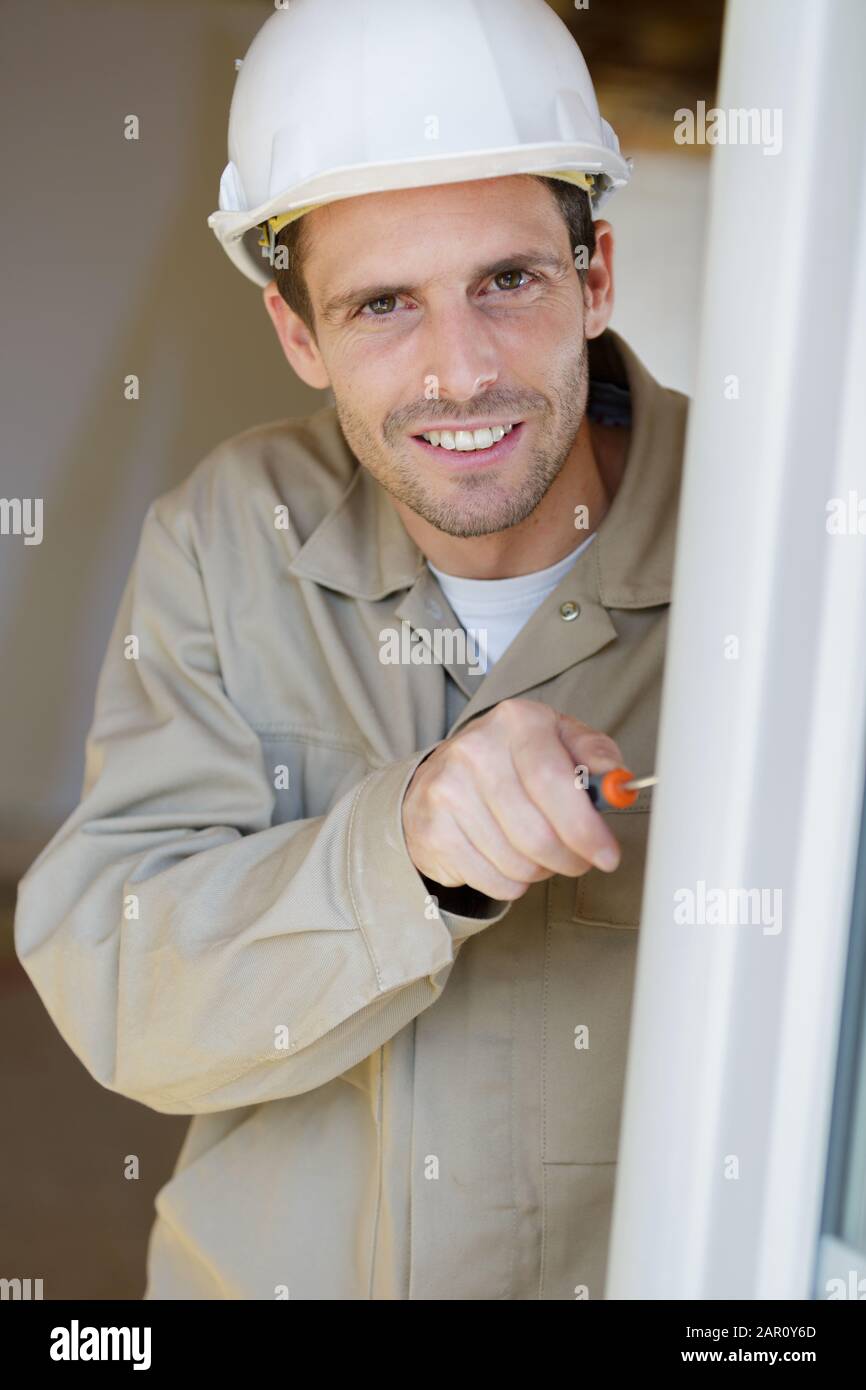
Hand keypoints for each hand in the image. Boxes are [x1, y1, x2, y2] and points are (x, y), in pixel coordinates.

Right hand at [402, 697, 624, 901]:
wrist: (442, 775)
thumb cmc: (514, 760)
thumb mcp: (558, 739)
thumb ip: (593, 752)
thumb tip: (618, 779)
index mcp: (516, 721)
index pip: (552, 780)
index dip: (584, 827)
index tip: (607, 855)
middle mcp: (475, 750)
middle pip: (537, 832)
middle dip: (570, 858)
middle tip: (579, 859)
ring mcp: (447, 792)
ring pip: (518, 863)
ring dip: (541, 870)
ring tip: (538, 851)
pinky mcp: (433, 831)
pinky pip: (494, 880)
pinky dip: (513, 882)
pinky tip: (507, 858)